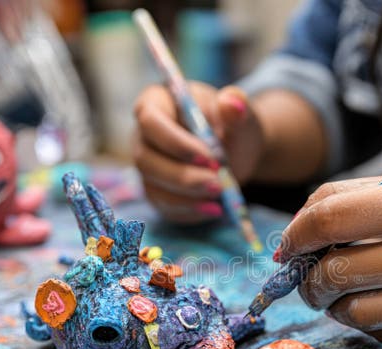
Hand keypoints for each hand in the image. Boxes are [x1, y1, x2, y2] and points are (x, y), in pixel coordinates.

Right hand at [132, 81, 263, 223]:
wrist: (236, 152)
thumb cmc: (231, 127)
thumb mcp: (238, 115)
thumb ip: (235, 109)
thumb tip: (232, 103)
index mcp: (157, 103)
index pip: (149, 120)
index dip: (175, 142)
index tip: (209, 157)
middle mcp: (143, 136)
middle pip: (145, 159)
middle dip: (183, 175)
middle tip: (218, 184)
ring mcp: (147, 167)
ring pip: (153, 186)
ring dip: (187, 196)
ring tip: (221, 195)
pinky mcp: (156, 192)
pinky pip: (165, 206)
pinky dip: (190, 210)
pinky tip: (215, 209)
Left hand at [278, 174, 381, 347]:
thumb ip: (357, 199)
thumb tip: (295, 233)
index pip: (334, 217)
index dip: (298, 232)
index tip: (291, 243)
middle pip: (336, 270)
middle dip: (307, 275)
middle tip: (308, 272)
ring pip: (350, 310)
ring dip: (331, 301)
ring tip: (339, 287)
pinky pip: (374, 332)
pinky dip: (361, 317)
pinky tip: (377, 300)